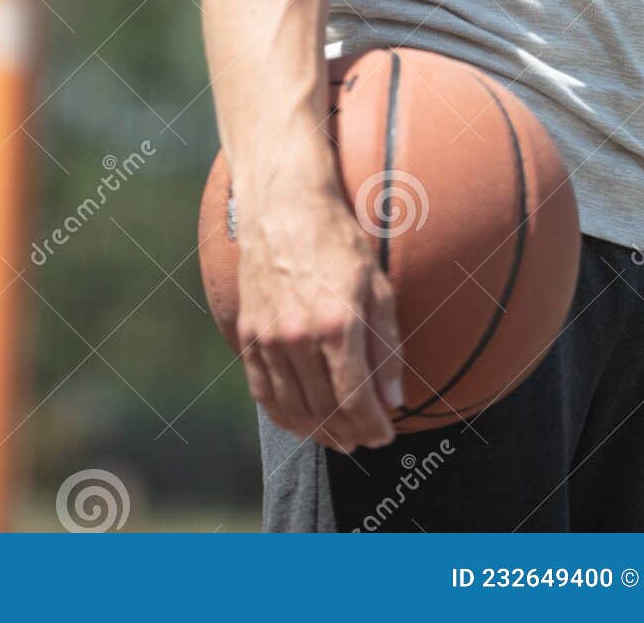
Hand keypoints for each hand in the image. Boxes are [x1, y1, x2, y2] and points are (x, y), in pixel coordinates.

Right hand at [234, 173, 403, 452]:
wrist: (284, 204)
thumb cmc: (338, 239)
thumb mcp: (377, 286)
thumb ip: (387, 347)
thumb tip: (394, 401)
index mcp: (336, 324)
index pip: (356, 401)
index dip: (374, 427)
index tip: (386, 435)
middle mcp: (297, 336)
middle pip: (324, 411)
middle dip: (350, 433)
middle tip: (366, 439)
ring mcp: (268, 337)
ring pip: (293, 408)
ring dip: (318, 431)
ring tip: (339, 437)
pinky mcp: (248, 333)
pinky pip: (263, 392)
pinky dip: (283, 416)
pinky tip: (301, 422)